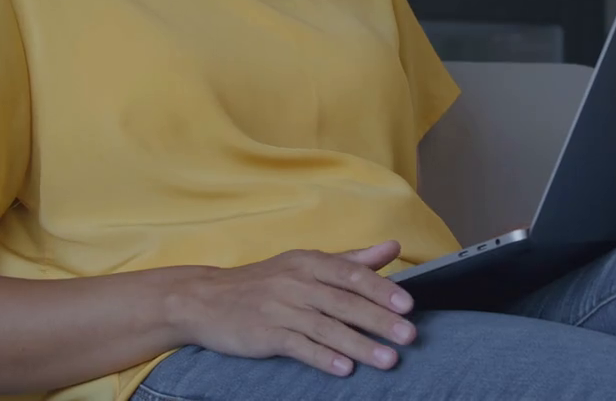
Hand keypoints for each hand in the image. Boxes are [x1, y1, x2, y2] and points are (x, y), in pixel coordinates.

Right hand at [169, 240, 417, 375]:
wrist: (205, 298)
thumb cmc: (263, 281)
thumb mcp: (305, 263)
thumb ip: (351, 260)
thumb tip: (393, 246)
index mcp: (309, 262)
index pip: (352, 274)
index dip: (382, 290)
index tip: (408, 305)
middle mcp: (297, 282)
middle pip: (345, 302)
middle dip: (380, 320)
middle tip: (409, 335)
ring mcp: (280, 308)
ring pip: (327, 327)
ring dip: (360, 344)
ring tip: (388, 359)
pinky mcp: (265, 334)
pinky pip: (299, 346)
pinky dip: (323, 358)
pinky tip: (345, 369)